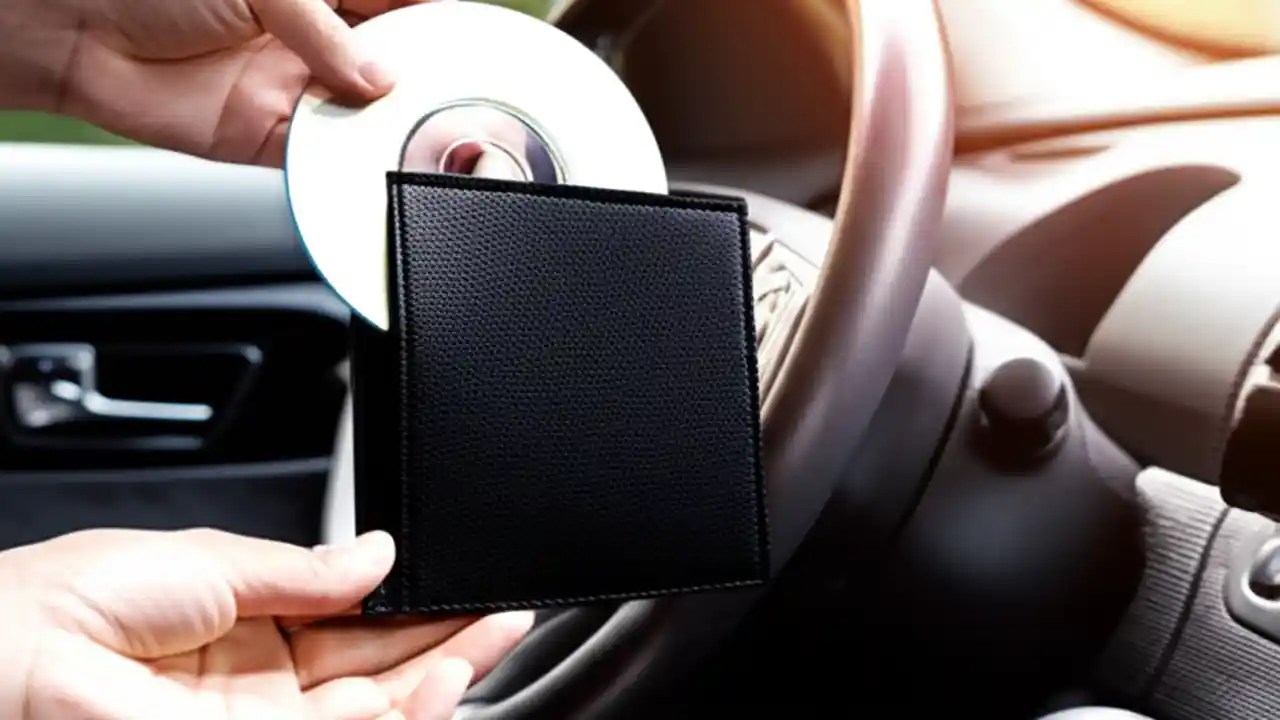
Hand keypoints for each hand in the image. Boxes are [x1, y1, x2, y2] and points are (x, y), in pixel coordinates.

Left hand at [0, 0, 433, 164]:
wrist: (67, 29)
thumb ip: (327, 31)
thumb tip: (379, 79)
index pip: (400, 0)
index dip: (438, 17)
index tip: (475, 37)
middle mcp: (313, 34)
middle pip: (395, 56)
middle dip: (428, 71)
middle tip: (457, 88)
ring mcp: (294, 85)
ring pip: (367, 109)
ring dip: (393, 120)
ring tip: (423, 126)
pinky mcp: (269, 136)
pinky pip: (325, 153)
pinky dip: (350, 159)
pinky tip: (372, 154)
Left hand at [0, 528, 533, 718]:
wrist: (16, 651)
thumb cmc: (80, 596)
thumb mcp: (216, 556)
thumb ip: (310, 569)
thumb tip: (381, 554)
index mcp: (251, 626)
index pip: (356, 624)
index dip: (415, 609)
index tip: (463, 587)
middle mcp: (264, 684)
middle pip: (379, 671)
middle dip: (448, 641)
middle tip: (503, 613)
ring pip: (378, 712)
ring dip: (442, 677)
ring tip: (493, 635)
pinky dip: (407, 712)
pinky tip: (444, 678)